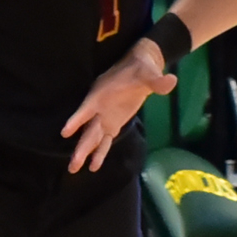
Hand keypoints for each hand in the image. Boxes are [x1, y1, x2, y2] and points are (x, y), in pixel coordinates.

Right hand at [60, 41, 175, 172]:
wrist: (141, 66)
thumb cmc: (141, 67)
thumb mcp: (149, 72)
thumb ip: (157, 80)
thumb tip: (171, 81)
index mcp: (102, 94)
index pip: (87, 108)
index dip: (77, 119)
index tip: (65, 132)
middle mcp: (99, 108)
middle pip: (88, 130)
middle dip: (81, 147)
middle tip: (73, 164)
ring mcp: (105, 117)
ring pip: (93, 137)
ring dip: (85, 152)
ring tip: (74, 169)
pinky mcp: (113, 123)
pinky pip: (104, 140)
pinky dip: (99, 152)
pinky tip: (94, 166)